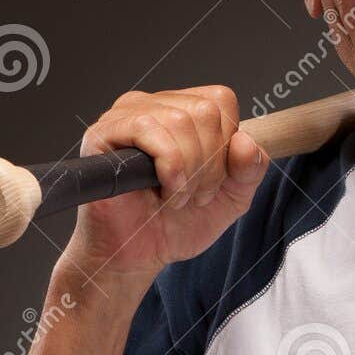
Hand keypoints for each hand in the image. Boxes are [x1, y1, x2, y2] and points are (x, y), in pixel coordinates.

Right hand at [59, 85, 267, 288]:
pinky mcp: (103, 134)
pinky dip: (169, 168)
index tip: (213, 178)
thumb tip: (246, 141)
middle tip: (194, 195)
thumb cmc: (177, 224)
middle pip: (205, 111)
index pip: (221, 99)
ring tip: (177, 197)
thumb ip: (250, 169)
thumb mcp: (232, 197)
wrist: (139, 255)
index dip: (227, 144)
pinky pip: (148, 131)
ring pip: (180, 121)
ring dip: (189, 172)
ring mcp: (126, 116)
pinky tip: (164, 191)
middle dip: (210, 165)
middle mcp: (154, 106)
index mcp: (184, 110)